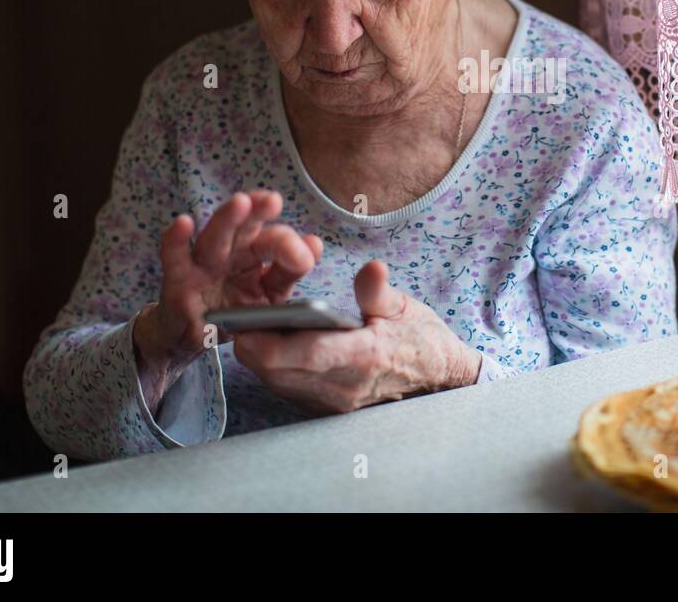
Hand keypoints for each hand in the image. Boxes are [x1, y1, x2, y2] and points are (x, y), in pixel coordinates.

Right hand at [137, 190, 321, 373]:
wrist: (192, 337)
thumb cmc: (232, 310)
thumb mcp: (268, 295)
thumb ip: (288, 271)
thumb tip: (315, 243)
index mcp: (253, 253)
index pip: (272, 241)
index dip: (289, 244)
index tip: (308, 253)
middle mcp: (229, 253)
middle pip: (244, 228)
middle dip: (258, 212)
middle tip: (273, 200)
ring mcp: (202, 265)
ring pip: (214, 238)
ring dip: (227, 220)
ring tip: (241, 202)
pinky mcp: (178, 282)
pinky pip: (174, 257)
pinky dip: (175, 240)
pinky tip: (183, 223)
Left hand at [232, 259, 482, 412]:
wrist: (439, 383)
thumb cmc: (421, 341)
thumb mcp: (405, 308)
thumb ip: (378, 292)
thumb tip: (370, 269)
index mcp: (363, 357)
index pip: (304, 353)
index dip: (266, 340)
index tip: (242, 320)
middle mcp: (342, 386)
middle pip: (277, 371)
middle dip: (251, 343)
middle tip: (237, 313)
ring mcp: (332, 402)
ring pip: (276, 381)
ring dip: (260, 354)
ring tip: (251, 322)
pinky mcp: (326, 407)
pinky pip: (288, 386)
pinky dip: (274, 364)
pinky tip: (274, 339)